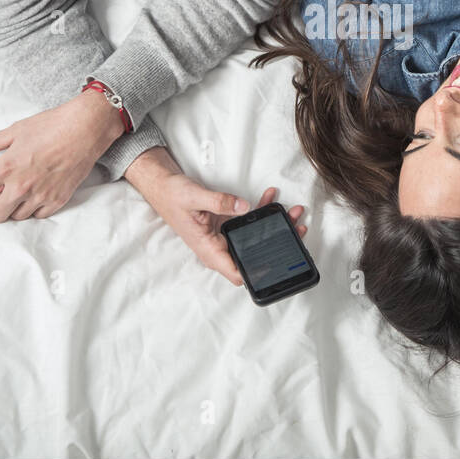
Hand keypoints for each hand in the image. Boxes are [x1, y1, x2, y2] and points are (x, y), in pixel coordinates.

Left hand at [0, 89, 124, 221]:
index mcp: (7, 167)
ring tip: (20, 196)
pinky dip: (34, 210)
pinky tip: (36, 198)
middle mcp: (21, 185)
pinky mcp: (58, 199)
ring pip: (18, 217)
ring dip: (15, 209)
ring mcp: (41, 195)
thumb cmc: (51, 126)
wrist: (85, 129)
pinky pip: (39, 215)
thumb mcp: (17, 130)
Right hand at [126, 149, 306, 285]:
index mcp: (209, 250)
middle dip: (276, 243)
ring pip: (253, 238)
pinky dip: (261, 211)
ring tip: (292, 212)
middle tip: (296, 228)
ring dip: (273, 224)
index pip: (238, 273)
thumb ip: (219, 202)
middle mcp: (218, 247)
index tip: (280, 262)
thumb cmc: (171, 196)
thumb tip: (243, 207)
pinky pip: (247, 222)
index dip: (259, 273)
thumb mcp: (194, 197)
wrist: (162, 185)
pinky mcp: (225, 223)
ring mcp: (223, 236)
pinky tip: (271, 198)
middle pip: (252, 255)